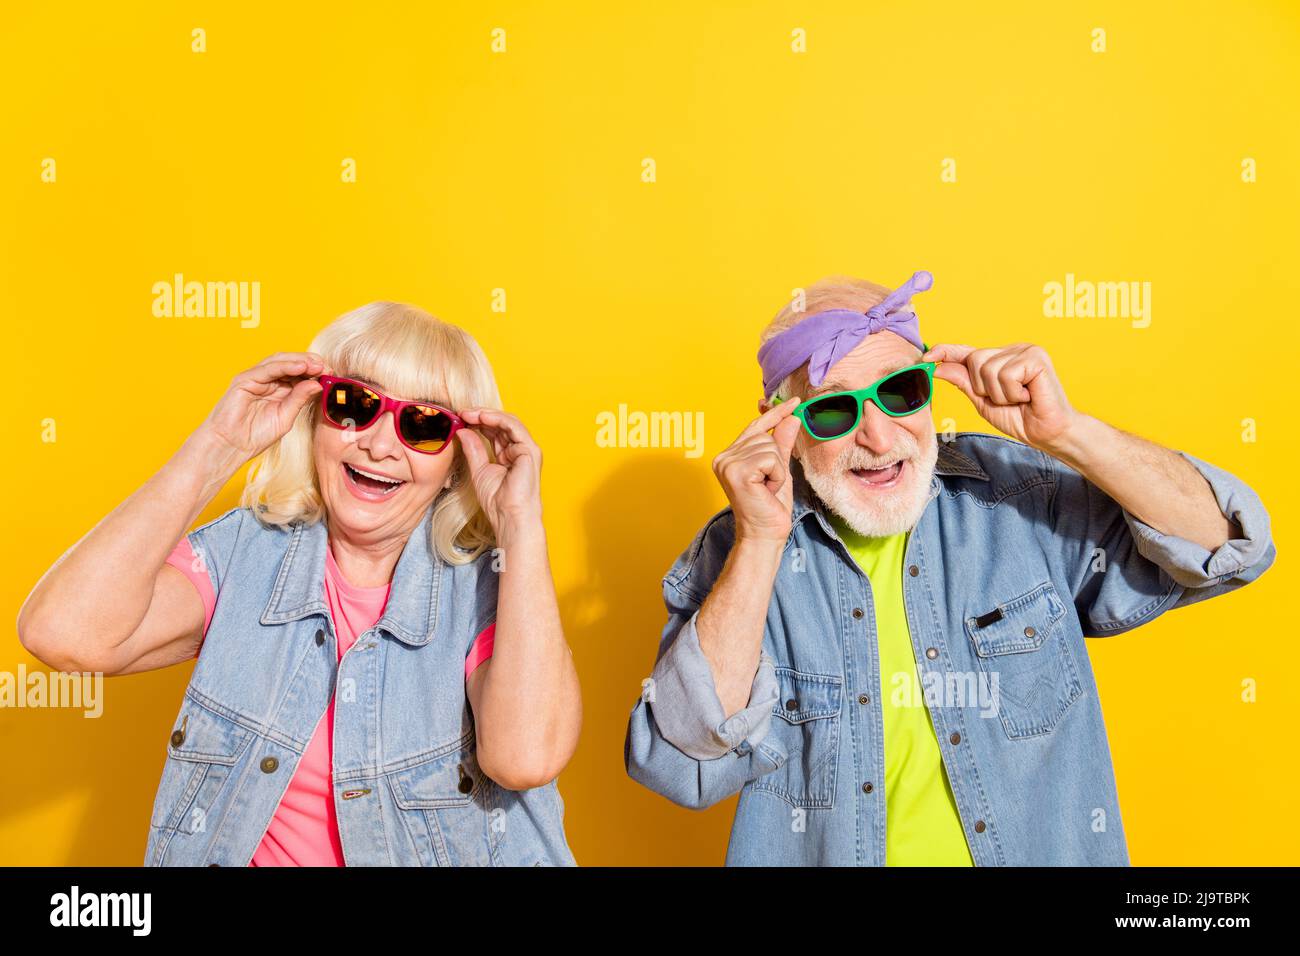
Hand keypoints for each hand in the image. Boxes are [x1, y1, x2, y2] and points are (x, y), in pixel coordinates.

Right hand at [195, 352, 330, 470]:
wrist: (231, 446)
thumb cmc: (255, 435)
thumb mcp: (286, 417)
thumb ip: (300, 399)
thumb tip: (318, 383)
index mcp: (280, 390)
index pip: (300, 374)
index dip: (316, 372)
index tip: (333, 374)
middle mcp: (268, 381)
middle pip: (292, 364)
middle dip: (311, 363)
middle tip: (327, 367)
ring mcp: (256, 378)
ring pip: (281, 362)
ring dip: (300, 361)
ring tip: (317, 364)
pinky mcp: (245, 380)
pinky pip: (267, 369)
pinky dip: (285, 365)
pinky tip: (300, 367)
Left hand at [455, 408, 543, 535]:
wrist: (509, 516)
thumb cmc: (498, 501)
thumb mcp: (479, 470)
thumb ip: (473, 449)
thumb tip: (462, 431)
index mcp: (509, 455)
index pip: (495, 431)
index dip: (478, 422)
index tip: (460, 418)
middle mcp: (519, 450)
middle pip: (502, 424)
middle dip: (481, 415)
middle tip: (463, 413)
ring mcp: (526, 449)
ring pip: (508, 422)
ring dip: (487, 414)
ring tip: (469, 413)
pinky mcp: (529, 450)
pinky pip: (514, 427)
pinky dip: (497, 419)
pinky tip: (482, 417)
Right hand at [712, 398, 802, 543]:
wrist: (765, 534)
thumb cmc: (770, 506)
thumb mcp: (780, 469)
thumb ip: (782, 443)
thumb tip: (792, 417)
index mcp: (729, 455)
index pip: (755, 427)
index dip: (775, 414)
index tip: (794, 401)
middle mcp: (724, 457)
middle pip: (764, 436)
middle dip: (776, 460)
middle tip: (768, 484)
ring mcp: (727, 464)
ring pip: (769, 447)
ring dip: (777, 470)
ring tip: (767, 488)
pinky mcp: (737, 472)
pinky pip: (770, 459)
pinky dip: (777, 476)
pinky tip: (767, 490)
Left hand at [922, 343, 1080, 451]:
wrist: (1048, 433)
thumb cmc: (1020, 417)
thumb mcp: (983, 401)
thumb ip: (964, 381)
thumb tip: (938, 366)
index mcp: (1000, 358)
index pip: (967, 351)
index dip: (946, 351)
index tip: (926, 357)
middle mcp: (1012, 349)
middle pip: (974, 360)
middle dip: (984, 388)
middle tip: (1007, 399)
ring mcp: (1026, 350)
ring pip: (987, 369)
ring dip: (999, 394)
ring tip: (1019, 399)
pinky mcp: (1036, 357)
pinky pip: (1005, 375)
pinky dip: (1012, 393)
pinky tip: (1029, 396)